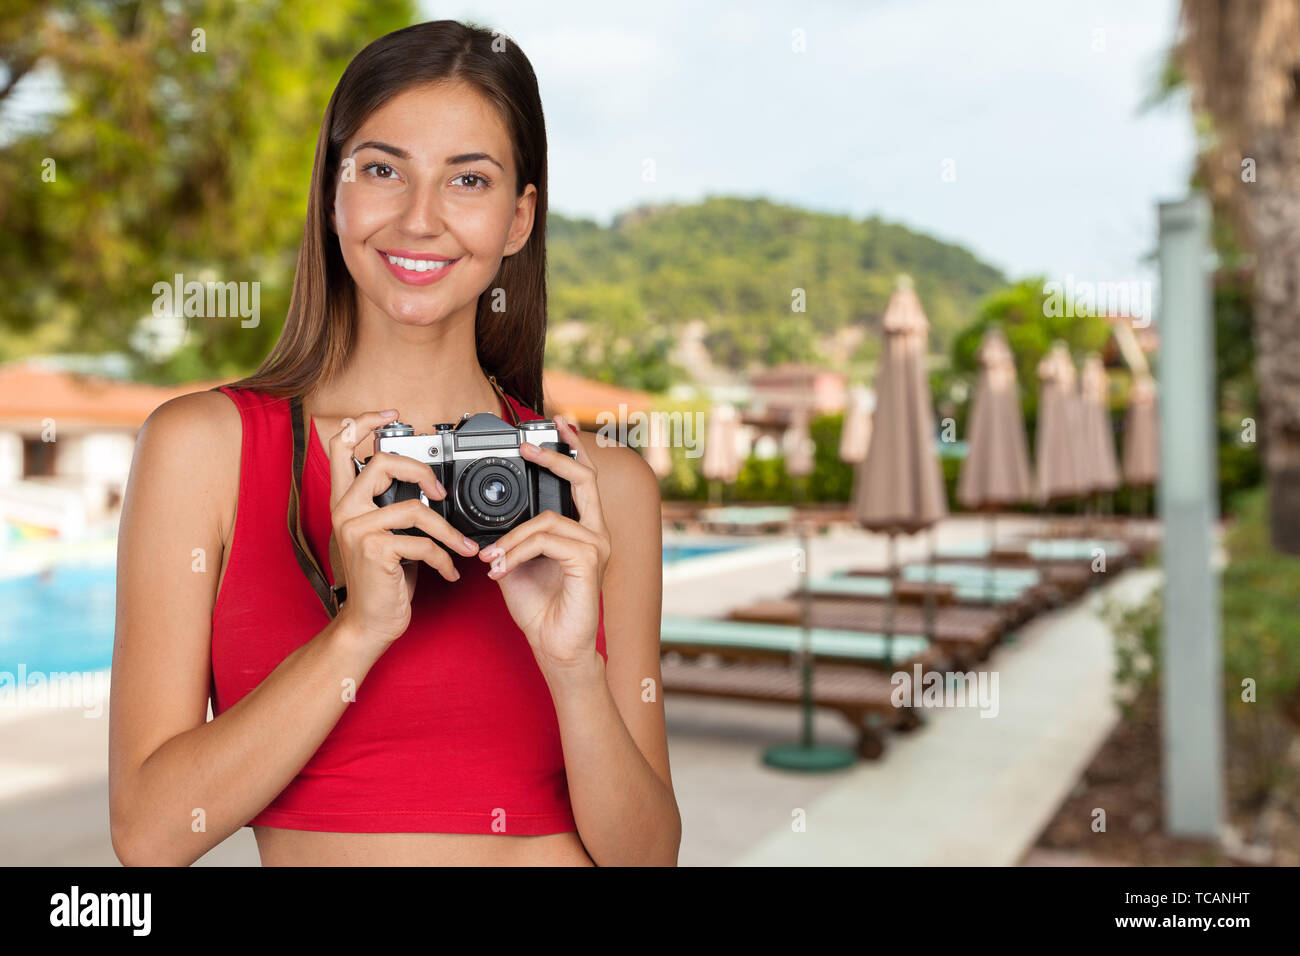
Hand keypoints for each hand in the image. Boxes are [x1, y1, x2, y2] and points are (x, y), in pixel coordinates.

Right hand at [325, 410, 480, 651]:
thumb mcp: (387, 538)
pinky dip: (445, 559)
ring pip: (416, 509)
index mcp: (346, 503)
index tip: (391, 414)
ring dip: (449, 532)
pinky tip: (450, 572)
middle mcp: (345, 511)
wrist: (370, 624)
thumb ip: (395, 509)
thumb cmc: (383, 582)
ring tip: (464, 548)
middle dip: (422, 471)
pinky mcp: (374, 550)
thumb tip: (429, 487)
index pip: (341, 447)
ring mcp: (357, 530)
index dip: (364, 423)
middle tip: (441, 492)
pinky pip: (423, 543)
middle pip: (382, 463)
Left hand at [478, 415, 609, 672]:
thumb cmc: (541, 609)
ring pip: (549, 518)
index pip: (582, 480)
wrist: (554, 648)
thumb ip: (512, 537)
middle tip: (528, 446)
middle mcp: (596, 534)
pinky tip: (501, 568)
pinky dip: (517, 552)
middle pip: (582, 480)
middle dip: (555, 457)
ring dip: (512, 537)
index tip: (555, 426)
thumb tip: (490, 521)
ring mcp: (596, 547)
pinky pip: (547, 540)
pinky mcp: (589, 563)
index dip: (570, 451)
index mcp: (583, 530)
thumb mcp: (516, 563)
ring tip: (492, 559)